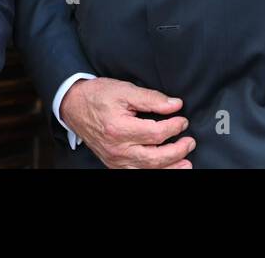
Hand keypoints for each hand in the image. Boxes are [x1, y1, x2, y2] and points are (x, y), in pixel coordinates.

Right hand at [60, 78, 193, 167]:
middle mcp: (117, 149)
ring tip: (186, 163)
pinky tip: (165, 169)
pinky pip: (137, 173)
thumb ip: (151, 98)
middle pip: (154, 157)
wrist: (74, 106)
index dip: (174, 127)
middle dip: (177, 151)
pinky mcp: (114, 164)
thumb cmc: (97, 96)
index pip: (155, 133)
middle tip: (190, 142)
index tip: (183, 120)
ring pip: (147, 170)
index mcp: (119, 129)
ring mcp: (115, 160)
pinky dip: (153, 172)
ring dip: (170, 168)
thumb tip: (174, 105)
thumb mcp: (124, 90)